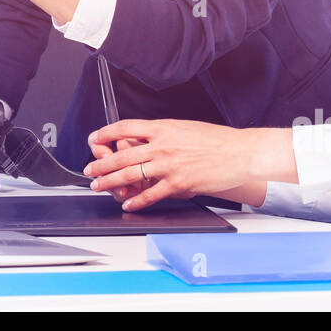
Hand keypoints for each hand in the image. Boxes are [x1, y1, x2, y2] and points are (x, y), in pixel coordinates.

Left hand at [84, 119, 284, 210]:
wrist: (240, 152)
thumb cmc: (217, 140)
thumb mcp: (185, 128)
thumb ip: (163, 134)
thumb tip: (144, 141)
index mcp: (164, 127)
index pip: (125, 126)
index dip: (106, 132)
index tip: (95, 138)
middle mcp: (163, 145)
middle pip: (122, 154)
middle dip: (101, 163)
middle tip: (90, 170)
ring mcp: (169, 165)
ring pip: (131, 174)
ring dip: (111, 182)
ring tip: (99, 186)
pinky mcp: (179, 183)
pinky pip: (151, 194)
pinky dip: (136, 200)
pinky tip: (128, 203)